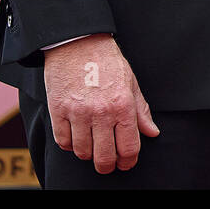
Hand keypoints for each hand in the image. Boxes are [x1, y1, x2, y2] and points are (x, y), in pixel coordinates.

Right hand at [43, 34, 159, 173]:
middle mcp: (101, 112)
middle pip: (104, 157)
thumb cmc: (108, 61)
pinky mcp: (57, 111)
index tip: (126, 163)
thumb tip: (152, 133)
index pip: (128, 147)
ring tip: (93, 147)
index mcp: (123, 105)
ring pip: (82, 152)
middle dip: (108, 166)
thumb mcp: (131, 83)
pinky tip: (77, 137)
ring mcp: (77, 113)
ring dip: (88, 154)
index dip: (128, 161)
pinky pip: (63, 142)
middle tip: (109, 165)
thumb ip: (141, 111)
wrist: (79, 42)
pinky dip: (70, 145)